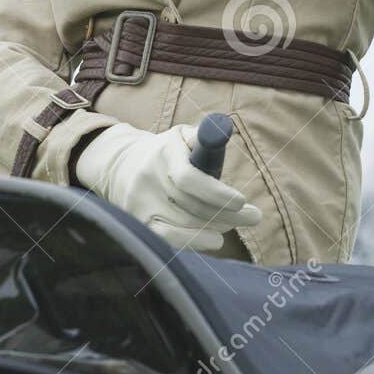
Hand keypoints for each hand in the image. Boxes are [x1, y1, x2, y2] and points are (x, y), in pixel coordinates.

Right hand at [74, 120, 262, 249]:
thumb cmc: (166, 152)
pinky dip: (195, 241)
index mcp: (162, 153)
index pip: (188, 178)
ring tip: (234, 223)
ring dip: (217, 227)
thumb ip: (203, 137)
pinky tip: (214, 240)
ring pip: (185, 224)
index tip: (242, 201)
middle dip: (229, 214)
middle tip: (254, 217)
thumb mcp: (181, 136)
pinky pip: (168, 239)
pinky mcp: (138, 221)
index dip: (216, 193)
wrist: (119, 166)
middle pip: (192, 206)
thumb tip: (223, 132)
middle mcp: (147, 179)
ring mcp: (140, 203)